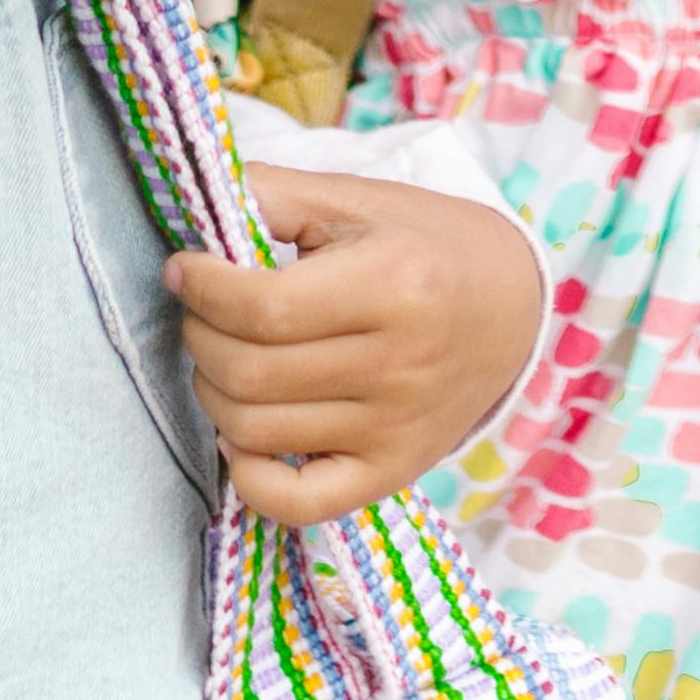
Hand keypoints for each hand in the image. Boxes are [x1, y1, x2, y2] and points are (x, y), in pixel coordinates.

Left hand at [173, 166, 540, 527]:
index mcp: (394, 286)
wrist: (514, 308)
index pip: (264, 308)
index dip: (203, 289)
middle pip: (250, 371)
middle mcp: (398, 366)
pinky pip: (297, 504)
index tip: (184, 268)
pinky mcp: (391, 473)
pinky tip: (243, 434)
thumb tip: (194, 212)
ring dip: (212, 391)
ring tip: (223, 356)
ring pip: (255, 431)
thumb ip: (274, 195)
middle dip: (198, 335)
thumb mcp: (358, 201)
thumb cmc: (427, 244)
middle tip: (202, 310)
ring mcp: (394, 429)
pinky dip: (250, 477)